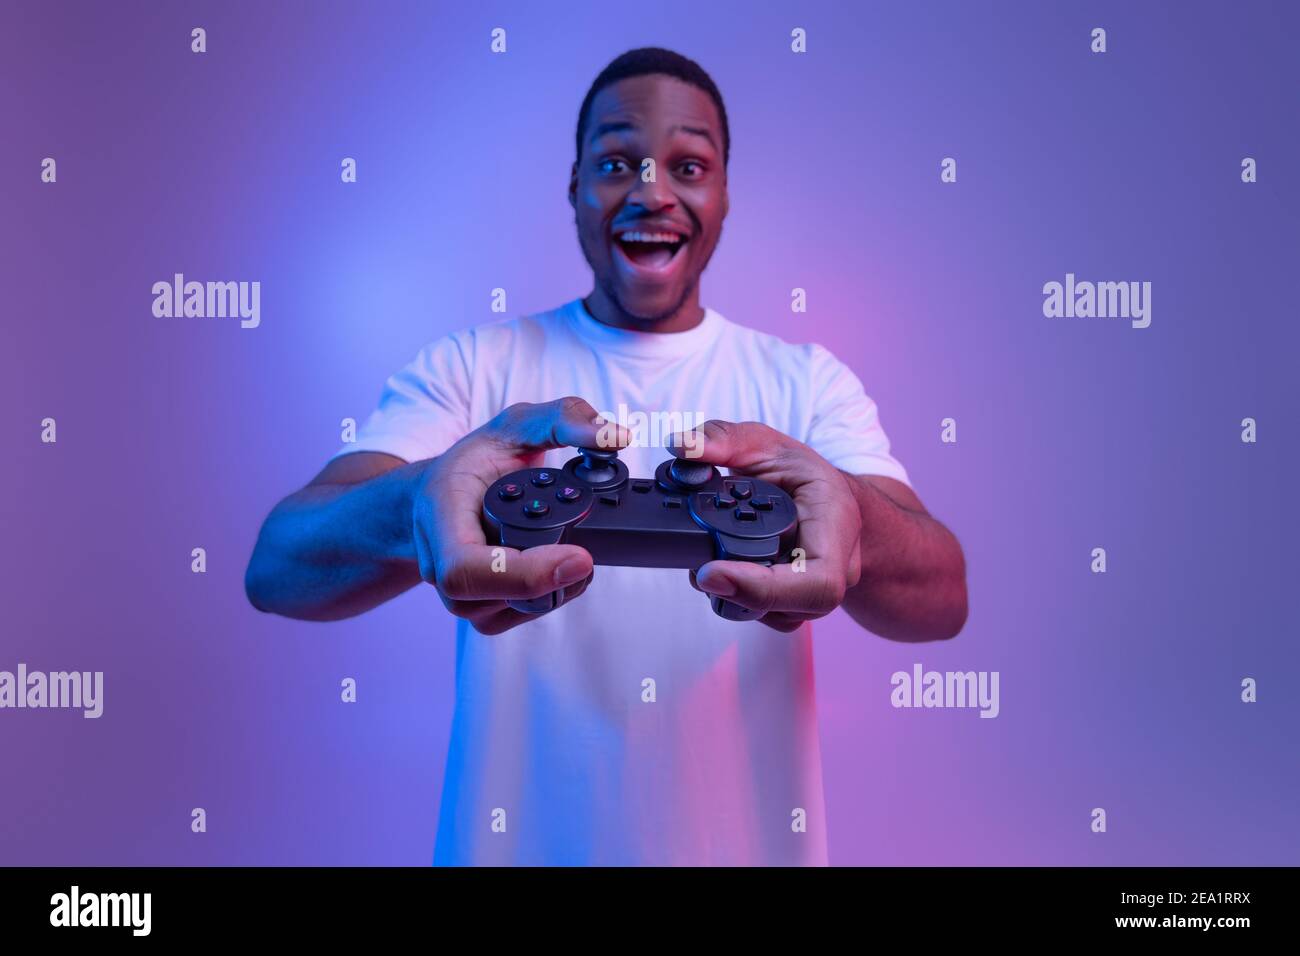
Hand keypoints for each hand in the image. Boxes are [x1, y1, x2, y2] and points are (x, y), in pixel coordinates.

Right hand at [411, 397, 627, 634]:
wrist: (445, 491)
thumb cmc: (477, 460)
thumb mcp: (518, 423)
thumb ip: (565, 418)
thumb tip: (614, 436)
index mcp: (441, 513)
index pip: (465, 567)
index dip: (522, 573)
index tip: (578, 557)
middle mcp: (439, 559)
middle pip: (486, 598)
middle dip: (546, 584)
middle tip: (588, 558)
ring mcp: (454, 590)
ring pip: (503, 612)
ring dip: (550, 591)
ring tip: (576, 558)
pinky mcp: (476, 606)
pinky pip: (510, 618)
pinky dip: (544, 599)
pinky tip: (561, 573)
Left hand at [669, 420, 862, 631]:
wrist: (826, 499)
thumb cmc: (802, 474)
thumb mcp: (766, 443)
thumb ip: (723, 439)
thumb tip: (682, 446)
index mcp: (835, 524)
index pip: (817, 579)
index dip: (765, 588)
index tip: (713, 573)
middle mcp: (837, 567)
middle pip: (795, 606)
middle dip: (740, 595)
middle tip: (700, 571)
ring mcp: (820, 590)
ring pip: (779, 617)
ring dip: (737, 599)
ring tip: (709, 567)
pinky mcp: (798, 603)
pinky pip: (771, 616)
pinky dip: (741, 600)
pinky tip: (724, 574)